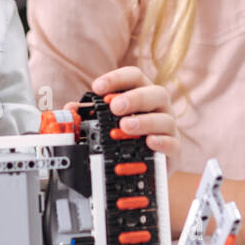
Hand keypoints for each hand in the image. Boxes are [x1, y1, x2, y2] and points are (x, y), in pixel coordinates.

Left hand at [63, 66, 177, 156]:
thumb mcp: (107, 124)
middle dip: (135, 98)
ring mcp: (169, 128)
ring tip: (126, 126)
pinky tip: (149, 142)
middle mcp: (160, 108)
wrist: (145, 167)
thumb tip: (70, 110)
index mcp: (143, 95)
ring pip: (165, 119)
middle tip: (115, 106)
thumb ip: (89, 115)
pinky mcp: (174, 151)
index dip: (117, 78)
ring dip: (145, 121)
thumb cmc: (127, 138)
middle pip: (156, 93)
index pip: (135, 77)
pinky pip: (173, 143)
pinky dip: (162, 142)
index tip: (97, 87)